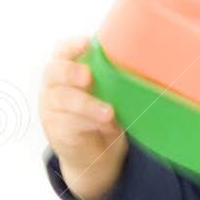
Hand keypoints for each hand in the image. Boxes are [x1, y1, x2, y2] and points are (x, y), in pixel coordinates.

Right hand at [39, 34, 127, 199]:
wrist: (95, 156)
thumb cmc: (105, 116)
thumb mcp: (111, 94)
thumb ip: (116, 79)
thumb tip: (148, 64)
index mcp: (68, 70)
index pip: (62, 50)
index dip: (72, 45)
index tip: (87, 43)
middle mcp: (54, 86)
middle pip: (54, 71)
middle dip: (71, 72)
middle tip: (88, 76)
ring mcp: (52, 108)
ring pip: (62, 99)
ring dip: (86, 104)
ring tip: (108, 112)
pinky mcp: (56, 130)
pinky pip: (68, 123)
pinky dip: (90, 123)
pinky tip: (107, 125)